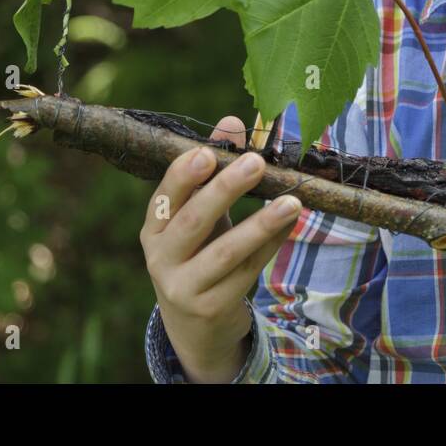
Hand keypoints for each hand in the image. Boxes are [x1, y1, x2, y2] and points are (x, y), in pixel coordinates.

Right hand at [139, 115, 302, 382]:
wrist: (194, 322)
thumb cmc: (199, 250)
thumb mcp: (200, 212)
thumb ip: (214, 168)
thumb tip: (234, 122)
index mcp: (154, 228)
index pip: (163, 198)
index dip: (182, 176)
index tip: (206, 152)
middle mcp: (161, 258)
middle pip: (192, 223)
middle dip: (224, 191)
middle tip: (256, 162)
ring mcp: (184, 287)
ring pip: (224, 253)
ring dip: (260, 225)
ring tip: (291, 202)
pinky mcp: (212, 307)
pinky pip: (247, 272)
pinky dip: (271, 245)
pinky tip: (291, 223)